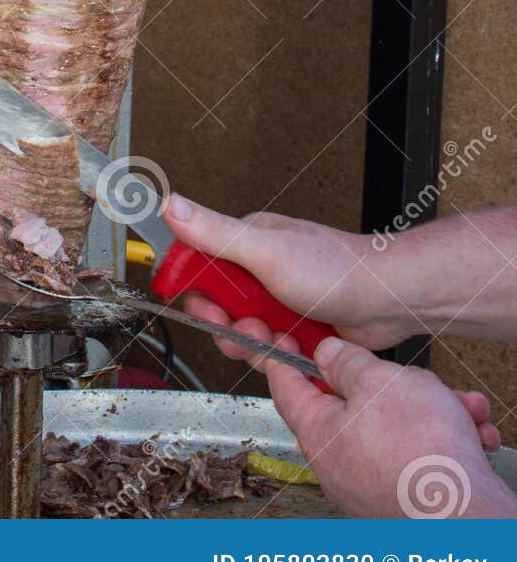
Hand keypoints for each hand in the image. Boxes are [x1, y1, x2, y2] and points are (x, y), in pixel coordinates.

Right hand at [162, 195, 409, 355]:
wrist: (388, 301)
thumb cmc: (336, 268)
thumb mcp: (265, 249)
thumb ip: (215, 232)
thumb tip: (172, 205)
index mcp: (247, 243)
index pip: (199, 267)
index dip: (195, 293)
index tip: (205, 309)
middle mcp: (261, 271)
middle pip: (219, 308)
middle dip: (230, 327)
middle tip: (248, 328)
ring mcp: (279, 300)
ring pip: (245, 334)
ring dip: (258, 345)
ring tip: (279, 338)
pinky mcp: (297, 327)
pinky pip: (272, 350)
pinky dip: (281, 356)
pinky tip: (297, 349)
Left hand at [265, 337, 514, 519]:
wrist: (469, 516)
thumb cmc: (421, 451)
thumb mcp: (377, 380)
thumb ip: (347, 362)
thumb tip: (328, 355)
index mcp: (320, 434)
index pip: (288, 391)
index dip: (283, 361)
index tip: (282, 345)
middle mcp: (339, 468)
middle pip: (353, 407)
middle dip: (389, 386)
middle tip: (411, 377)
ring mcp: (370, 489)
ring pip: (394, 430)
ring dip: (427, 412)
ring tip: (456, 408)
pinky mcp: (403, 502)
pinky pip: (416, 458)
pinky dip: (441, 441)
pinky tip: (469, 436)